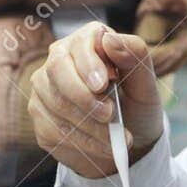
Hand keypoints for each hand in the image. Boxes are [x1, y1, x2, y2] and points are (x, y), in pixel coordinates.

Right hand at [29, 22, 162, 179]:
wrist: (129, 139)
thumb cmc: (137, 104)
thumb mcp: (145, 83)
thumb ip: (134, 56)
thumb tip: (109, 39)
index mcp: (87, 42)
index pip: (79, 45)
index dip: (89, 64)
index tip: (103, 85)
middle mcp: (60, 60)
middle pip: (57, 70)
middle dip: (84, 96)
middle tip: (109, 115)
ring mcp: (45, 88)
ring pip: (56, 103)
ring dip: (88, 125)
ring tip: (115, 139)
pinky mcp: (40, 116)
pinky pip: (53, 129)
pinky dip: (82, 142)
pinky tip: (102, 147)